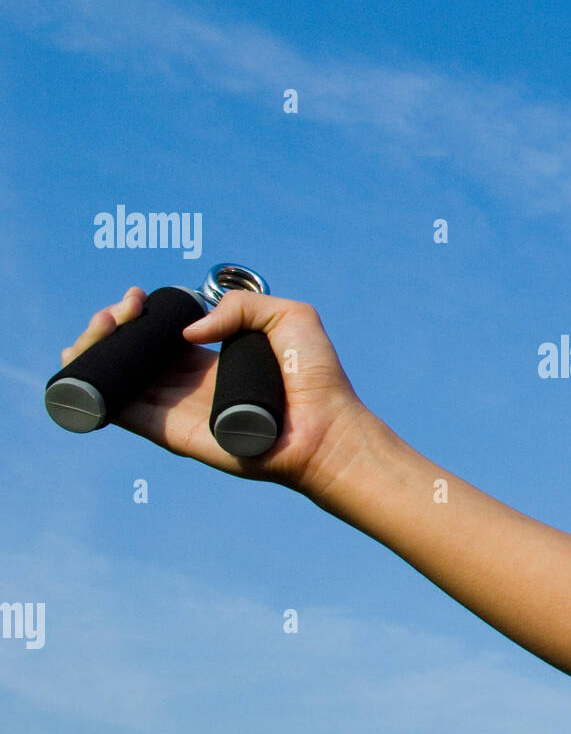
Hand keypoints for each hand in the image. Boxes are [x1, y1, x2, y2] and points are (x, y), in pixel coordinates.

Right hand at [59, 285, 369, 492]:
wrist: (327, 427)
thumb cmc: (317, 377)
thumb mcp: (289, 317)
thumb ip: (241, 306)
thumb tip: (190, 332)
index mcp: (212, 361)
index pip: (158, 339)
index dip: (139, 317)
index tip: (135, 298)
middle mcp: (190, 388)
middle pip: (131, 358)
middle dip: (110, 329)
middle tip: (116, 312)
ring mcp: (179, 412)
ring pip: (119, 383)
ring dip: (94, 354)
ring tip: (97, 329)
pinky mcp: (174, 435)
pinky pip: (125, 416)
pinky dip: (95, 396)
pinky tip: (80, 368)